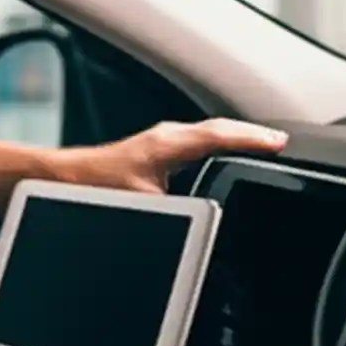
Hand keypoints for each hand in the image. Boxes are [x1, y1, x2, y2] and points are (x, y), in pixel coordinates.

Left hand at [75, 118, 288, 192]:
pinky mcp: (155, 150)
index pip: (221, 135)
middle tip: (280, 143)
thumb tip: (204, 217)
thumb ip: (177, 209)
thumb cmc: (94, 187)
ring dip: (234, 138)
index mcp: (169, 144)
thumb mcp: (142, 203)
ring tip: (261, 146)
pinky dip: (217, 145)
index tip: (279, 143)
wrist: (64, 179)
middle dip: (251, 134)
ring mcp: (161, 141)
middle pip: (219, 129)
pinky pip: (196, 141)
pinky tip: (222, 157)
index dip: (252, 139)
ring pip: (207, 133)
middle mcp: (167, 137)